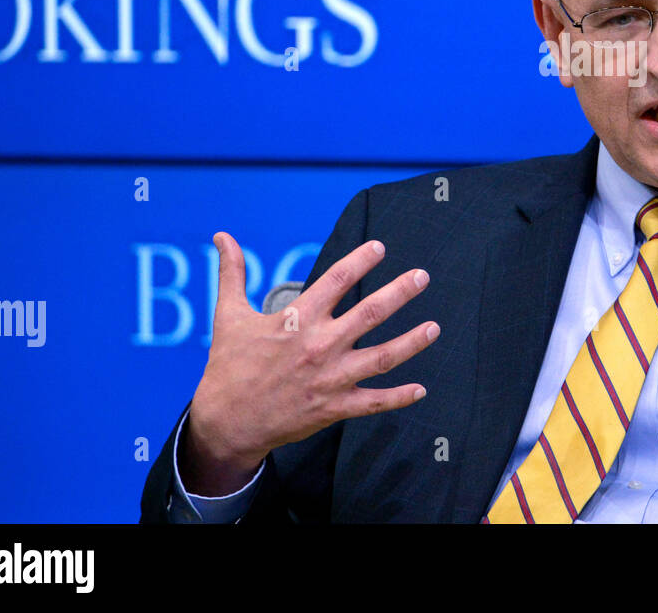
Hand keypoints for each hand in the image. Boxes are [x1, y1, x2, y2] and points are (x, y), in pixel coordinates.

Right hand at [180, 232, 438, 495]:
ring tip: (435, 327)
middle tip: (422, 276)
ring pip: (382, 357)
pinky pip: (374, 402)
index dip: (360, 260)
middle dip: (400, 292)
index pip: (337, 280)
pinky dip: (399, 397)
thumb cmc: (228, 366)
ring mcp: (330, 378)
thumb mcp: (229, 316)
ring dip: (412, 341)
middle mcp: (319, 346)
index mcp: (297, 319)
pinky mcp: (334, 407)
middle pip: (370, 313)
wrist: (226, 423)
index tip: (380, 247)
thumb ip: (232, 273)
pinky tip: (421, 389)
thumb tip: (222, 236)